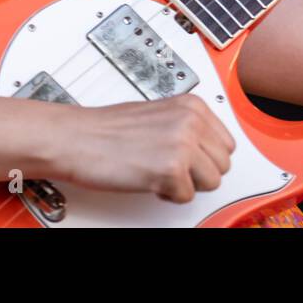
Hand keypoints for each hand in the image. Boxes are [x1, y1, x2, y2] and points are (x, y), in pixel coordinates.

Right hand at [51, 94, 234, 202]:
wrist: (76, 138)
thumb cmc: (107, 129)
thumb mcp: (159, 114)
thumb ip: (186, 126)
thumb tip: (208, 146)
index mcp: (191, 105)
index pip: (226, 143)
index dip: (205, 157)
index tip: (188, 159)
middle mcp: (191, 121)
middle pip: (223, 164)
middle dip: (199, 172)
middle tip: (170, 167)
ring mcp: (182, 143)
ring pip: (212, 182)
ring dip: (186, 184)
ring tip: (159, 172)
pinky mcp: (171, 169)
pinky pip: (187, 197)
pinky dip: (167, 195)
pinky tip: (149, 179)